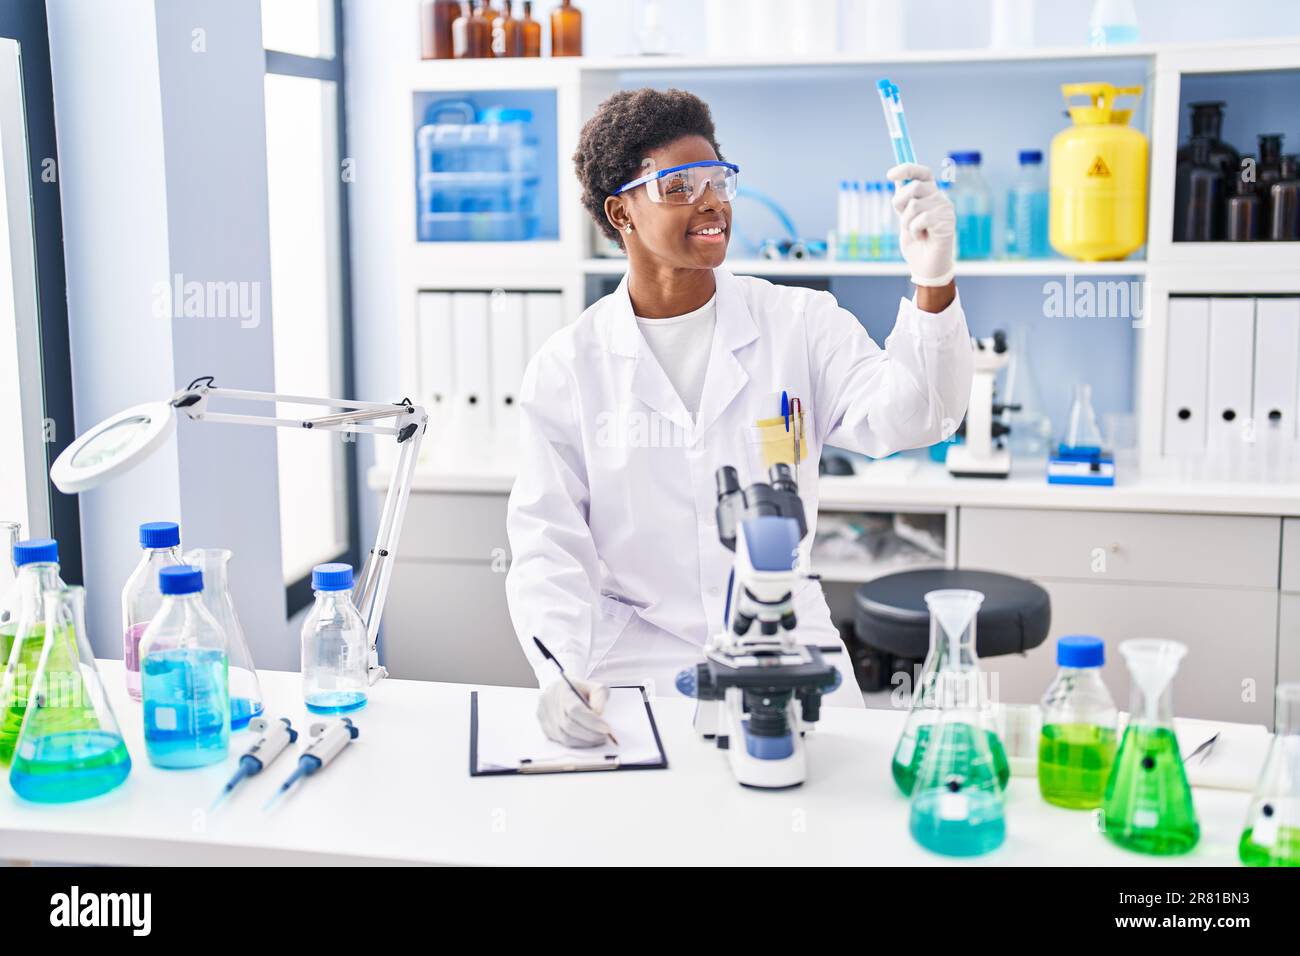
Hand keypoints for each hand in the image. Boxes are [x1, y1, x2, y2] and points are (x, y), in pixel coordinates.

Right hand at [537, 676, 611, 747]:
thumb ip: (600, 698)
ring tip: (598, 739)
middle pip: (569, 725)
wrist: (563, 689)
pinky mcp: (544, 727)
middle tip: (605, 736)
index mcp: (561, 688)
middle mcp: (548, 702)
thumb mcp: (595, 686)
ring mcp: (544, 716)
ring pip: (564, 737)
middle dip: (590, 734)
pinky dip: (576, 743)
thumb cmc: (580, 689)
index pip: (575, 709)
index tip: (607, 729)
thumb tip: (598, 715)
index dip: (592, 722)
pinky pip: (560, 741)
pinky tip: (587, 740)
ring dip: (584, 741)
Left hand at [887, 162, 956, 287]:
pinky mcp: (946, 222)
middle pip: (914, 187)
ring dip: (907, 222)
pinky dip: (915, 231)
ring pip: (914, 205)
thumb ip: (903, 201)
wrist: (926, 267)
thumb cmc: (916, 244)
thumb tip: (897, 179)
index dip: (908, 169)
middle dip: (900, 204)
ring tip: (915, 232)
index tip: (890, 174)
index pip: (923, 173)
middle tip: (904, 221)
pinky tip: (922, 237)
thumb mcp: (905, 218)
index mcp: (930, 195)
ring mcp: (945, 209)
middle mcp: (940, 198)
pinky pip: (921, 220)